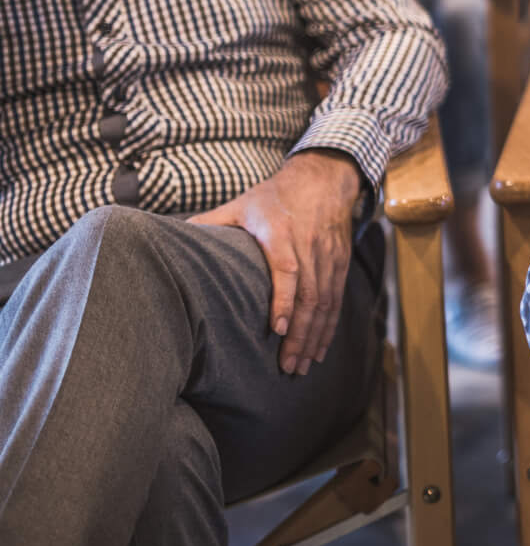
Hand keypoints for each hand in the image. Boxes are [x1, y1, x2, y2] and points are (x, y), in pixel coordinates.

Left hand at [190, 150, 362, 374]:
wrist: (323, 179)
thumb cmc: (275, 195)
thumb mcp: (240, 204)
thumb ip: (210, 222)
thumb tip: (174, 239)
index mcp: (281, 234)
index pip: (288, 270)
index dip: (285, 300)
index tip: (278, 330)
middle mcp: (310, 247)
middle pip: (311, 296)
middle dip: (301, 335)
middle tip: (289, 367)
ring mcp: (328, 257)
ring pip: (326, 302)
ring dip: (316, 336)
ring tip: (303, 366)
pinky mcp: (339, 263)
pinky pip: (338, 299)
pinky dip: (330, 326)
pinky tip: (321, 348)